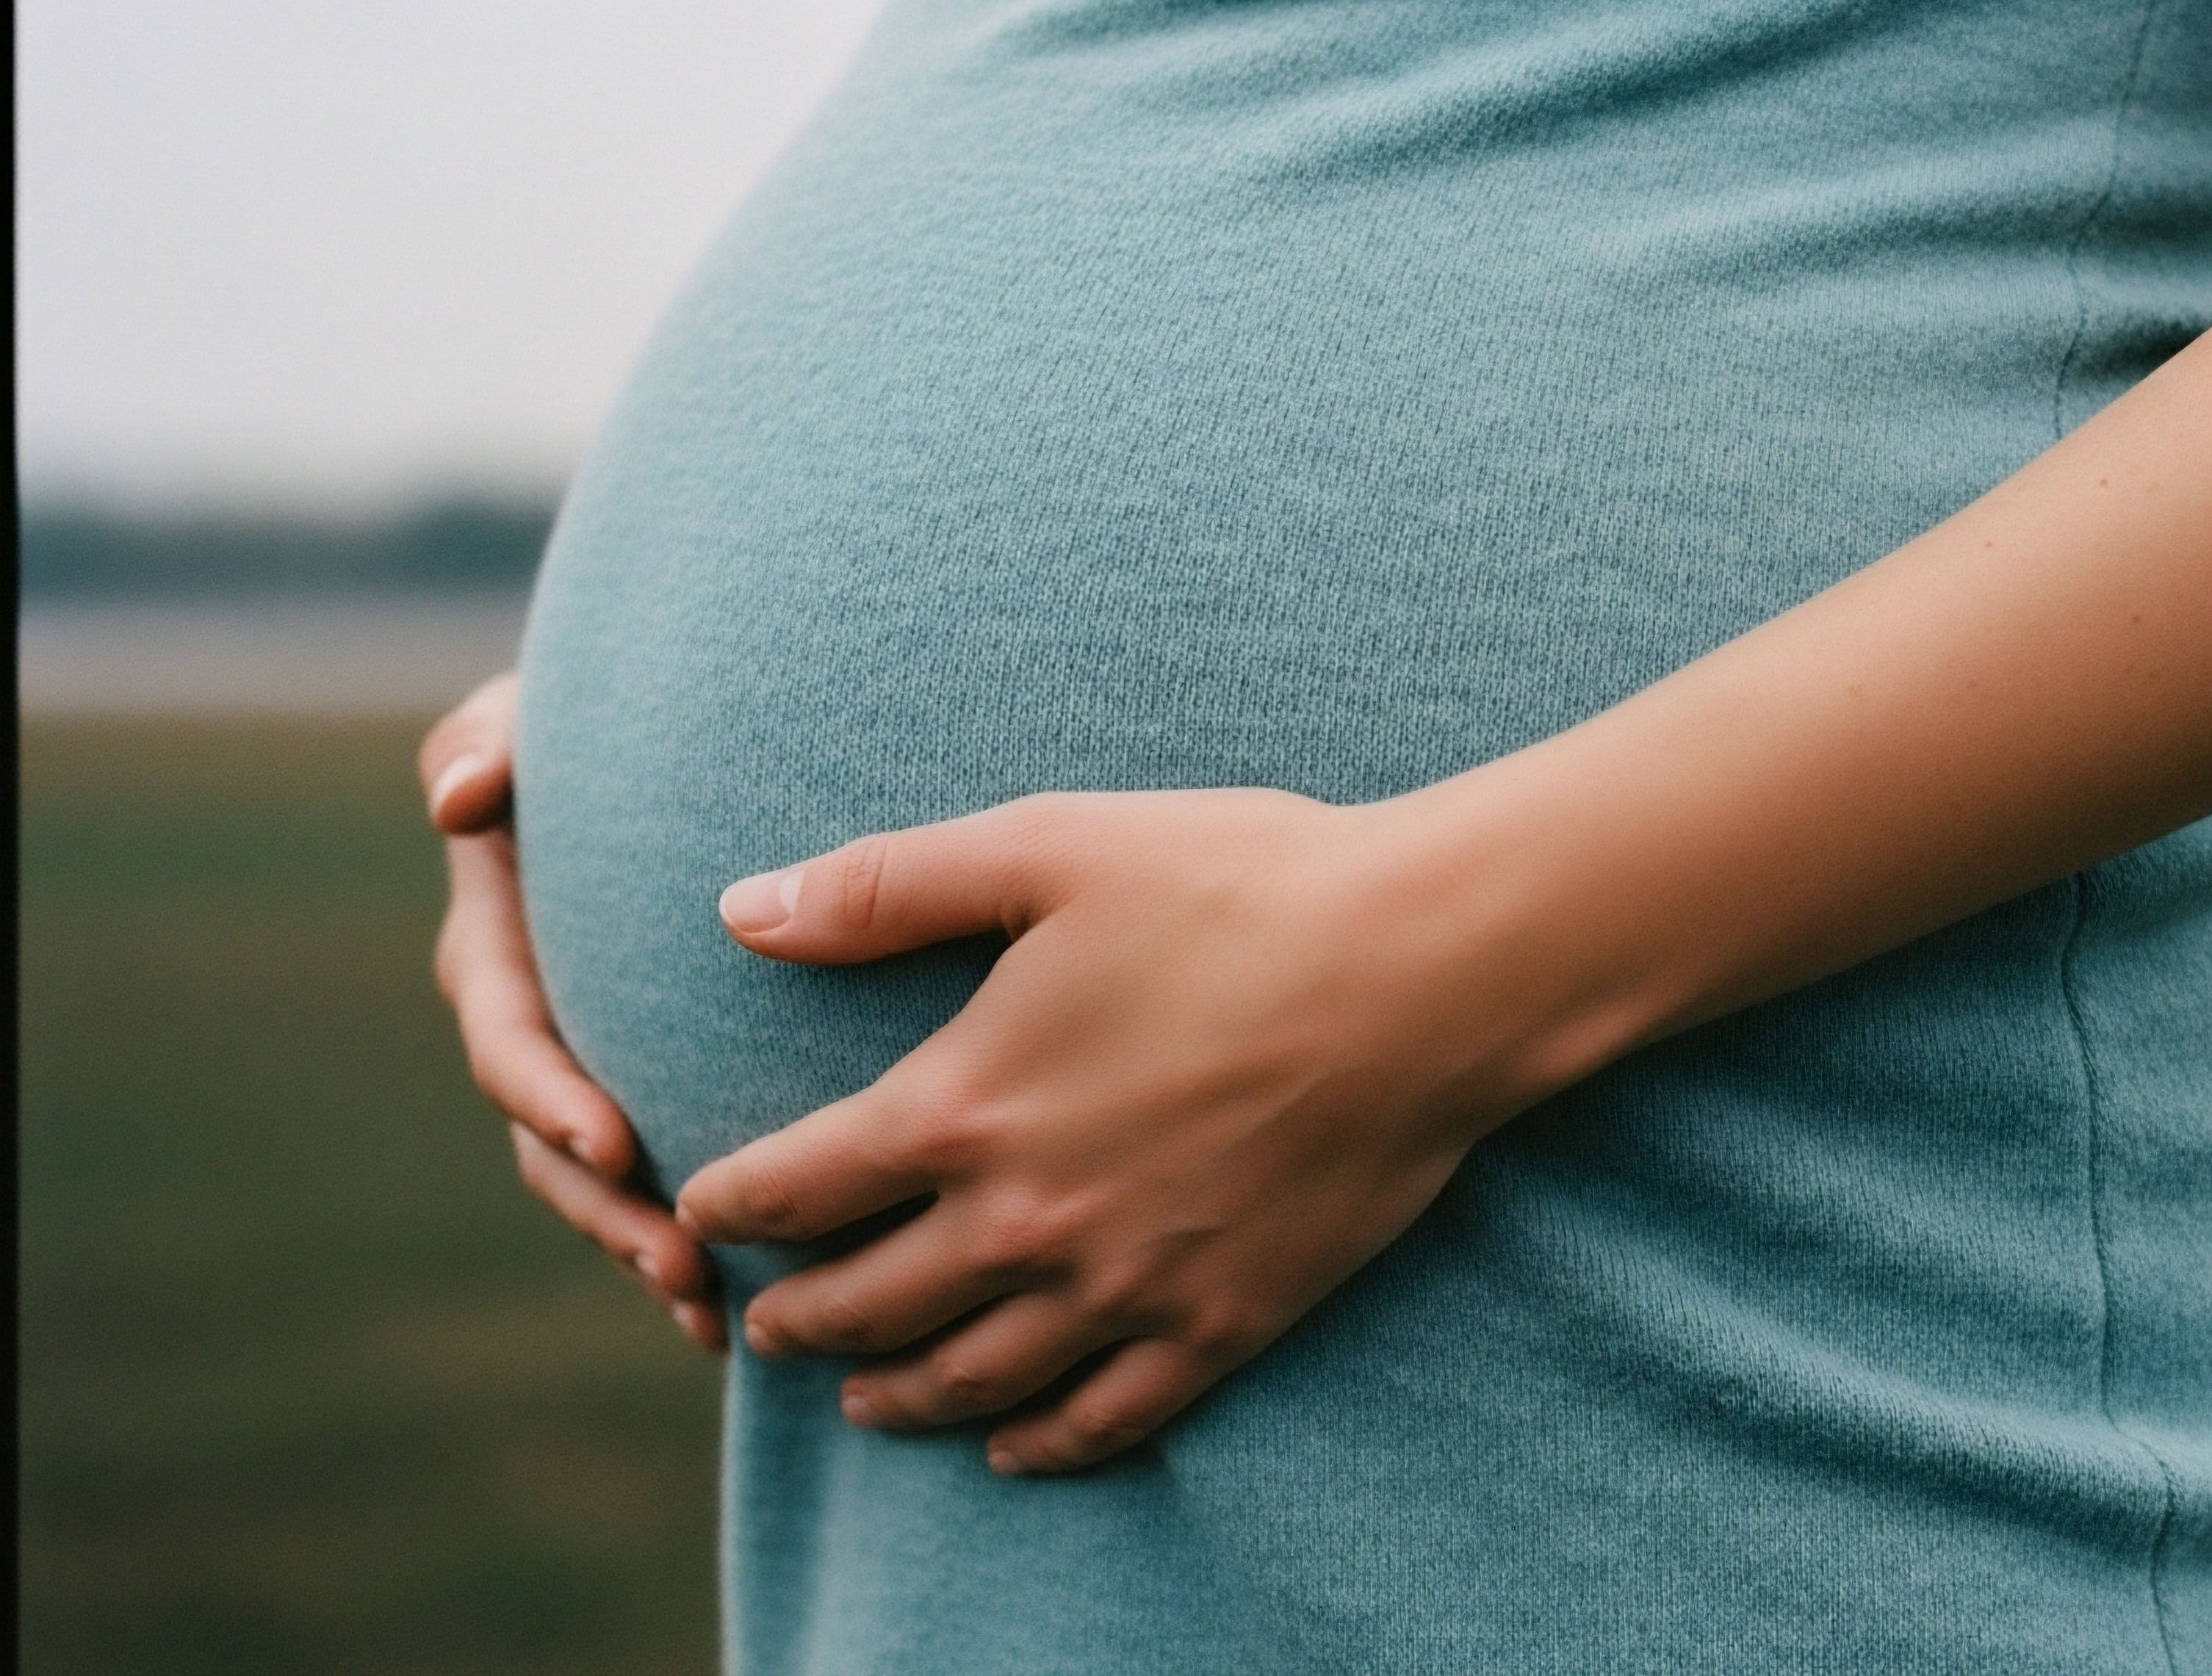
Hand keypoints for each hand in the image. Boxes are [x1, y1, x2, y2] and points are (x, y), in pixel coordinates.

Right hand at [422, 672, 725, 1352]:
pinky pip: (661, 1179)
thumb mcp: (530, 711)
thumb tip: (458, 799)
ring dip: (647, 1248)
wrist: (679, 748)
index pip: (510, 1035)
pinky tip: (738, 1310)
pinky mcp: (655, 1087)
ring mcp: (593, 1065)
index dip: (549, 1094)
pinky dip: (694, 1240)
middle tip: (681, 1264)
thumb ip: (488, 739)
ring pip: (603, 1184)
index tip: (609, 1141)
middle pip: (554, 1143)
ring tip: (709, 1308)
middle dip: (608, 1212)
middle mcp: (539, 1022)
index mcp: (501, 948)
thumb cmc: (592, 721)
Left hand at [673, 787, 1626, 1473]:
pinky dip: (1041, 1444)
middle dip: (797, 1320)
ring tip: (863, 1398)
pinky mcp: (1220, 1324)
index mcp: (962, 1106)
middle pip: (865, 1305)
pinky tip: (1012, 1445)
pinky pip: (1105, 1419)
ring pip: (970, 1379)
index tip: (705, 1209)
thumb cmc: (1242, 884)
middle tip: (767, 1326)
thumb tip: (737, 910)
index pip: (797, 1188)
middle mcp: (1024, 1223)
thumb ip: (883, 885)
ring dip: (895, 1396)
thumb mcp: (1048, 847)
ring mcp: (1124, 1288)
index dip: (732, 1204)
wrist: (1424, 970)